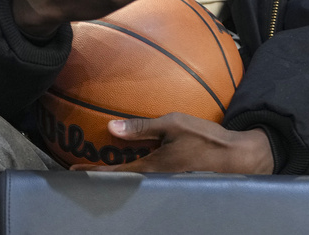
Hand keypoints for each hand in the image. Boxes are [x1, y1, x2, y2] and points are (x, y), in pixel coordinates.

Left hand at [70, 113, 274, 174]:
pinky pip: (147, 176)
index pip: (113, 172)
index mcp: (150, 168)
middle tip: (83, 168)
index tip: (72, 170)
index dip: (91, 172)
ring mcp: (164, 182)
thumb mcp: (174, 124)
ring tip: (103, 164)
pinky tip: (134, 160)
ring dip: (117, 173)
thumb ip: (143, 127)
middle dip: (101, 175)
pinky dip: (134, 170)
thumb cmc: (206, 139)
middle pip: (120, 181)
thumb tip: (111, 127)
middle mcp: (154, 180)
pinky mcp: (173, 180)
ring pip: (134, 180)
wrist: (236, 157)